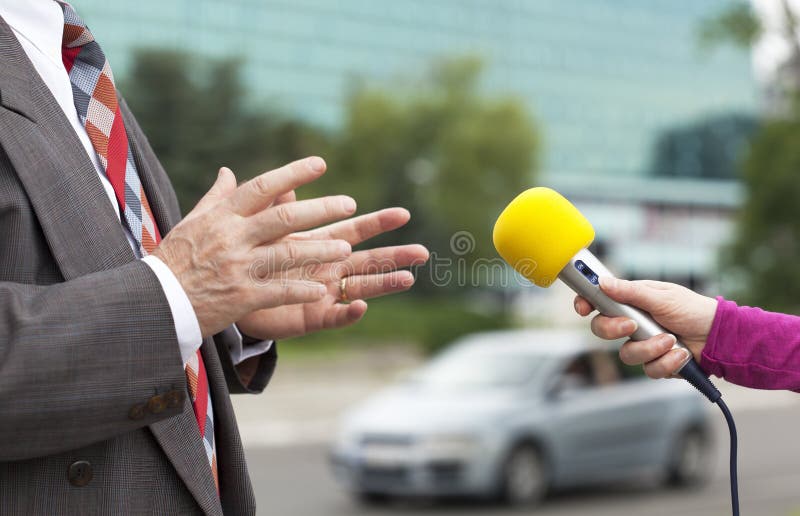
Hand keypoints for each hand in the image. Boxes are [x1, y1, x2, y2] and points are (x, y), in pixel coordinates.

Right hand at [152, 157, 356, 337]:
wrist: (155, 301)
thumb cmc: (175, 259)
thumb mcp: (193, 223)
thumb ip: (217, 198)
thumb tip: (229, 171)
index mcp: (222, 216)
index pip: (262, 187)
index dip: (293, 173)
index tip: (321, 164)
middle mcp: (232, 238)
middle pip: (283, 218)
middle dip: (320, 210)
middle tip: (349, 204)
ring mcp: (237, 267)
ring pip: (287, 255)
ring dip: (319, 251)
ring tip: (345, 249)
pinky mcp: (241, 297)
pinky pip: (278, 291)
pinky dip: (300, 290)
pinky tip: (321, 290)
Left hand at [236, 207, 429, 339]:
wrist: (230, 294)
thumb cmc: (249, 259)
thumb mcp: (264, 230)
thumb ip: (277, 208)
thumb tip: (287, 183)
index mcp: (321, 245)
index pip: (355, 231)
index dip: (378, 223)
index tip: (403, 215)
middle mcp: (330, 268)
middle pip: (369, 260)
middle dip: (395, 256)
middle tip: (423, 252)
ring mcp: (325, 294)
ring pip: (361, 287)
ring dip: (384, 283)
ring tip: (408, 279)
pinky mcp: (313, 317)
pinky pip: (335, 316)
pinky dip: (349, 312)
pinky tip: (362, 306)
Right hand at [574, 278, 717, 378]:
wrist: (720, 338)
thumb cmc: (694, 310)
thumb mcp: (663, 297)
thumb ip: (631, 292)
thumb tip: (603, 283)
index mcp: (631, 302)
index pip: (599, 301)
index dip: (586, 303)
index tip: (583, 308)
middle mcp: (633, 323)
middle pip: (602, 329)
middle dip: (614, 329)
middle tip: (631, 325)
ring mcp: (643, 344)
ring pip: (626, 354)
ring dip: (650, 348)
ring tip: (671, 340)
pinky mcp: (655, 363)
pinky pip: (649, 370)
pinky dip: (667, 362)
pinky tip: (680, 354)